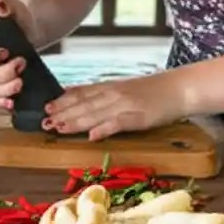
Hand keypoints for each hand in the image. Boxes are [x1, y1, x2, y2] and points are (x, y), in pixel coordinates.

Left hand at [43, 73, 184, 140]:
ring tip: (59, 128)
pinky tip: (92, 136)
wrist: (179, 88)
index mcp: (110, 87)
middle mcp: (114, 94)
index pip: (81, 93)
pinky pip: (118, 123)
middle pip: (84, 104)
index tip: (45, 107)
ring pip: (96, 113)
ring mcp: (125, 105)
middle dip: (63, 113)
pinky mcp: (138, 117)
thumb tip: (77, 95)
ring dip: (75, 121)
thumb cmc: (152, 91)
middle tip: (44, 121)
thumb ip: (102, 93)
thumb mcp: (124, 88)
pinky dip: (104, 129)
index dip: (62, 100)